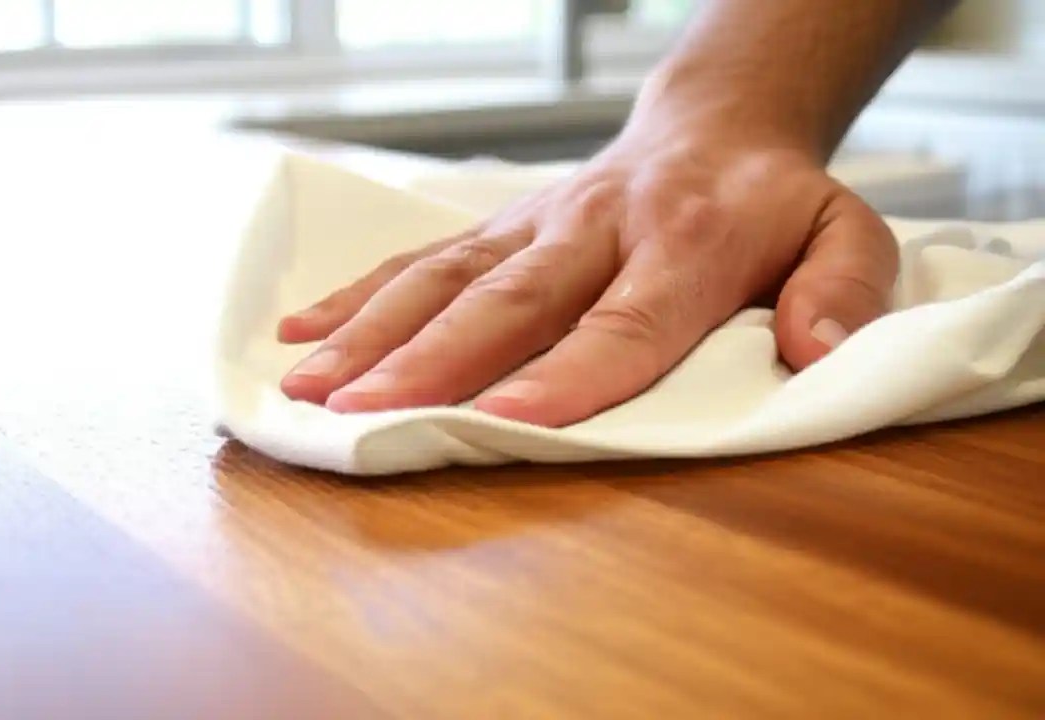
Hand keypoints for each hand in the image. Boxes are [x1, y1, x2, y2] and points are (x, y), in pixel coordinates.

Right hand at [275, 118, 898, 426]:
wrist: (711, 127)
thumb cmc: (772, 202)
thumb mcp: (845, 232)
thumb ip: (843, 288)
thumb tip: (816, 351)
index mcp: (685, 239)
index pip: (624, 318)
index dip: (569, 374)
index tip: (507, 423)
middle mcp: (594, 228)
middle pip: (507, 301)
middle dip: (430, 360)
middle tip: (363, 411)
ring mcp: (534, 226)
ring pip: (444, 278)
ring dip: (372, 333)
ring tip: (310, 386)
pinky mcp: (498, 228)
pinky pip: (422, 257)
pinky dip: (358, 295)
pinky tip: (300, 330)